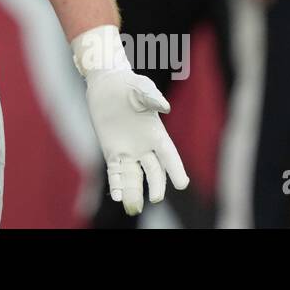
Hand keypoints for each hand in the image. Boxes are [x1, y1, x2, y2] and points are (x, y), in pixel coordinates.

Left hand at [73, 25, 187, 215]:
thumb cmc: (129, 84)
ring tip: (133, 206)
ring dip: (134, 192)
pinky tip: (117, 196)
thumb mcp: (141, 88)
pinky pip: (116, 171)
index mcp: (157, 134)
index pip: (169, 156)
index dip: (176, 170)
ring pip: (134, 176)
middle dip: (156, 185)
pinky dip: (117, 183)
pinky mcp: (111, 151)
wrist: (107, 83)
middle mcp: (144, 147)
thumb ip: (151, 98)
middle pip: (154, 172)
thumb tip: (164, 107)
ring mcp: (128, 150)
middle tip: (155, 197)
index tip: (181, 184)